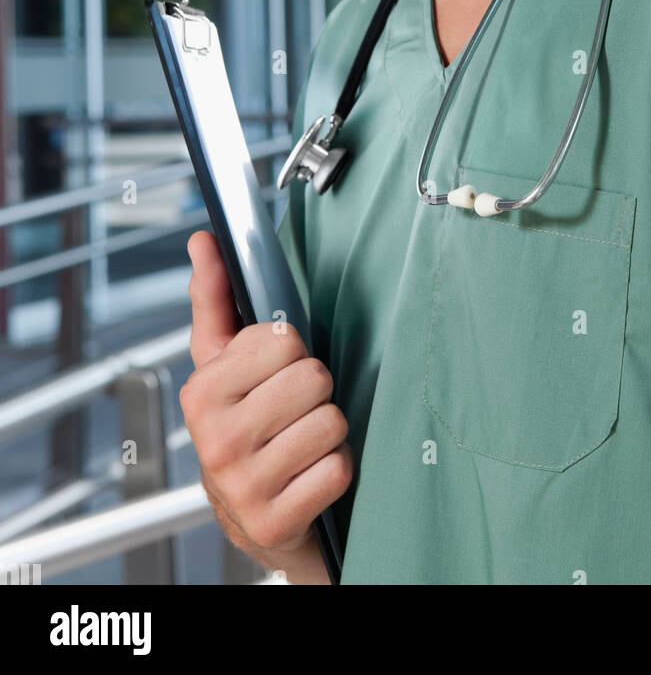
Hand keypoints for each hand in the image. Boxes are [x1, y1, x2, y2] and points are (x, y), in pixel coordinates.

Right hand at [180, 230, 352, 577]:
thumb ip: (214, 297)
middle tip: (292, 410)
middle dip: (314, 391)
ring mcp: (244, 486)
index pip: (283, 339)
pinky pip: (338, 469)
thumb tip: (204, 240)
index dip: (290, 353)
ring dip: (327, 432)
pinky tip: (308, 475)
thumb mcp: (221, 364)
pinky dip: (335, 470)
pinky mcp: (275, 522)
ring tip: (301, 443)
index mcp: (201, 393)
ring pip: (331, 423)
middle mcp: (216, 441)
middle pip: (313, 379)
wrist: (249, 516)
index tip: (273, 373)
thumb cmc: (240, 424)